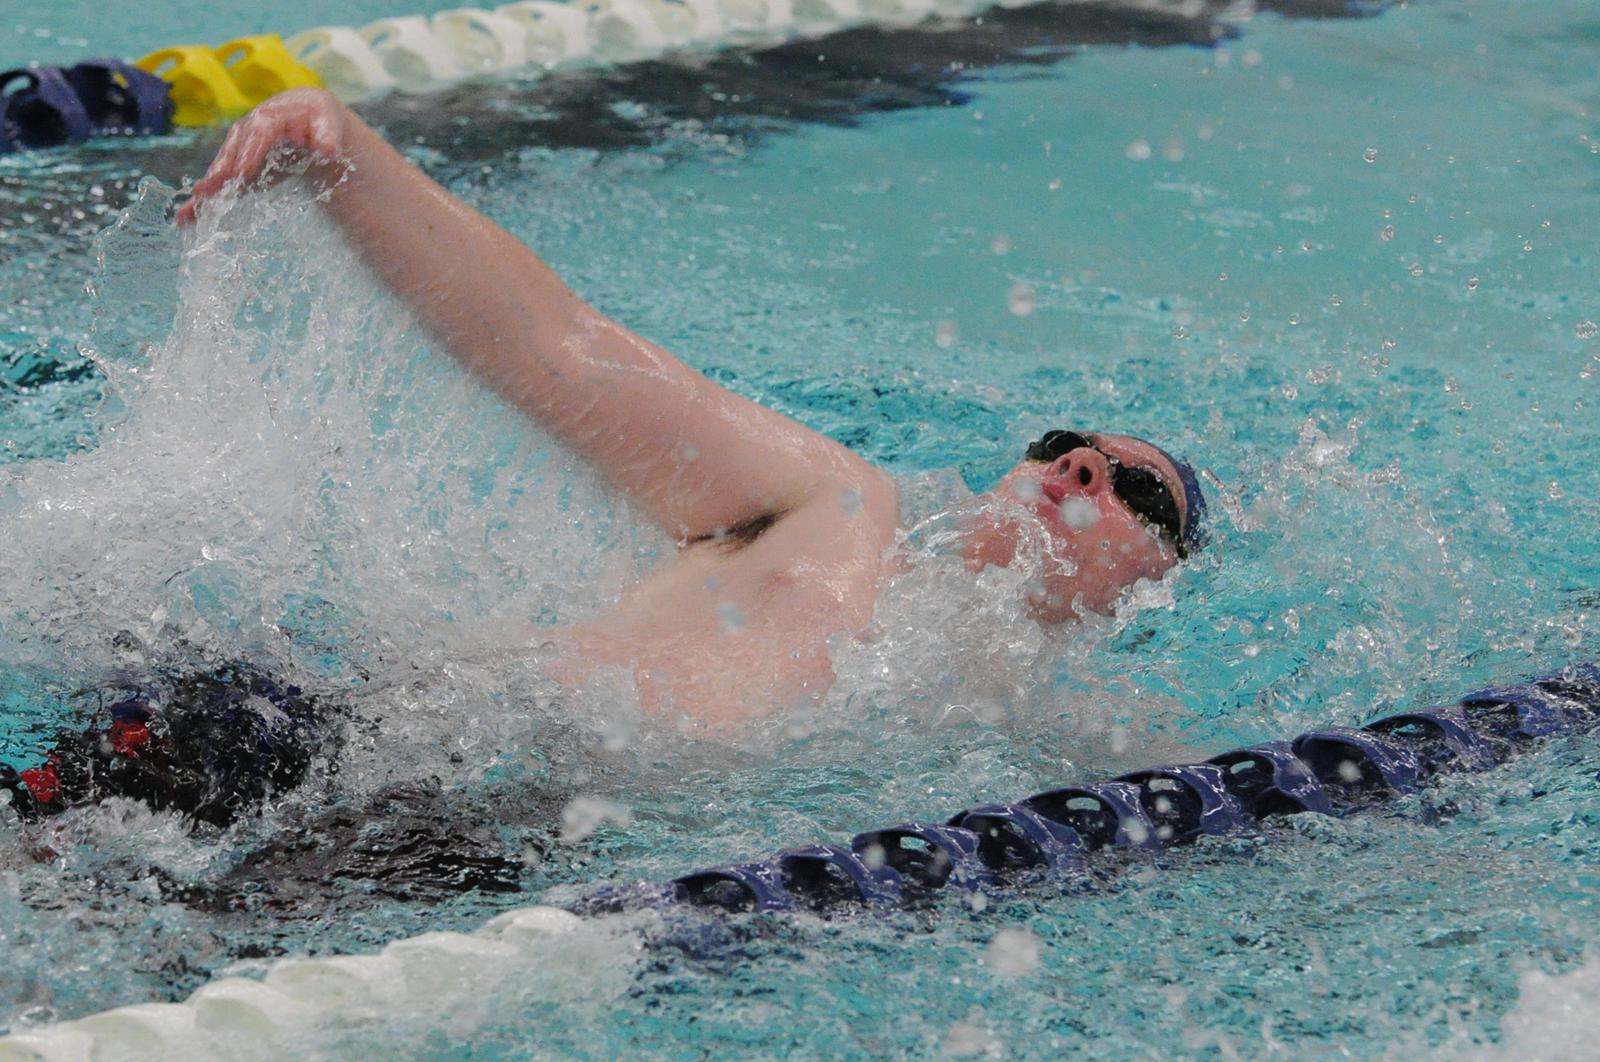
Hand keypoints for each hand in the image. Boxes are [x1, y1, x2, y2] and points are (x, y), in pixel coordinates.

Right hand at [177, 88, 350, 225]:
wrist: (308, 119)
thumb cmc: (319, 120)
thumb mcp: (328, 121)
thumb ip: (328, 135)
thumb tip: (328, 151)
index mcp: (274, 115)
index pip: (260, 132)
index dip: (249, 152)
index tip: (242, 172)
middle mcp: (250, 128)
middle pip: (234, 150)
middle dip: (220, 171)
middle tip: (207, 191)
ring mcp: (242, 146)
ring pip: (224, 167)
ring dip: (208, 188)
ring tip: (193, 208)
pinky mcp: (240, 166)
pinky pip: (223, 183)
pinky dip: (206, 198)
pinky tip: (187, 216)